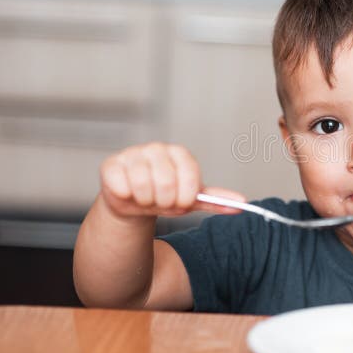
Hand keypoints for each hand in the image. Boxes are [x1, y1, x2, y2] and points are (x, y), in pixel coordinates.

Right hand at [99, 142, 244, 218]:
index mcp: (179, 154)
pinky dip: (126, 198)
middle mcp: (156, 149)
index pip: (190, 176)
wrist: (133, 203)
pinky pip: (121, 187)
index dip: (186, 196)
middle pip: (166, 183)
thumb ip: (216, 200)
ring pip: (143, 187)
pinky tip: (128, 193)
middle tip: (160, 201)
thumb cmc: (165, 197)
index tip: (182, 202)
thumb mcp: (191, 199)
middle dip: (165, 202)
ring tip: (145, 197)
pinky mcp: (111, 164)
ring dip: (146, 202)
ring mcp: (133, 154)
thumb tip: (242, 204)